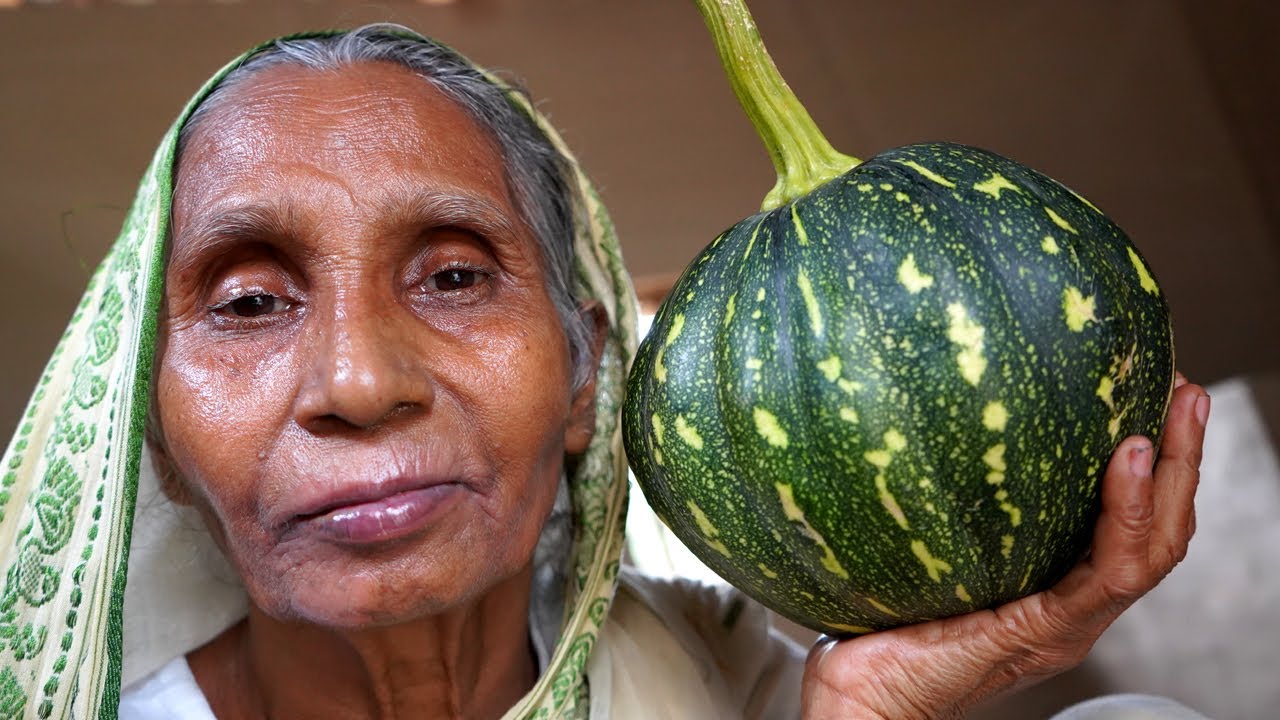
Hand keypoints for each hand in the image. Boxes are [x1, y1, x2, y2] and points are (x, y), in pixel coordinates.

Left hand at [800, 376, 1210, 719]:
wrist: (858, 698)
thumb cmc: (876, 627)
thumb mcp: (927, 550)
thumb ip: (946, 507)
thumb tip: (924, 421)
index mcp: (1051, 593)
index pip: (1128, 529)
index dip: (1151, 468)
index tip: (1151, 399)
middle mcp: (1070, 610)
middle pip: (1158, 534)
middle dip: (1181, 460)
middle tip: (1184, 392)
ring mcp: (1064, 625)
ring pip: (1151, 551)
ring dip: (1172, 476)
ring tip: (1174, 413)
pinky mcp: (1043, 632)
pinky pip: (1106, 573)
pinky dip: (1126, 514)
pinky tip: (1126, 461)